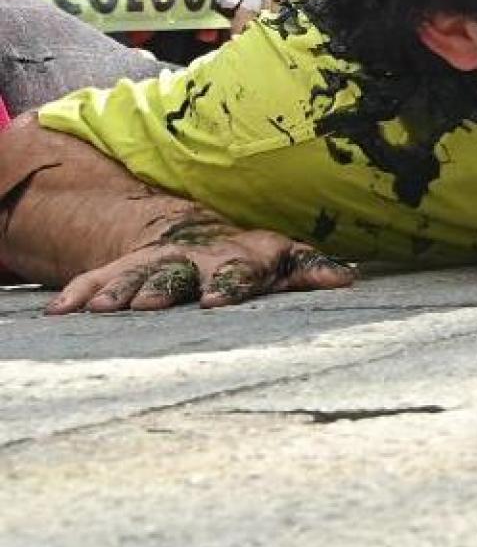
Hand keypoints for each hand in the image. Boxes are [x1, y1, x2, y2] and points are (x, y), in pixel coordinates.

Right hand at [50, 214, 357, 312]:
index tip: (214, 303)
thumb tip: (349, 278)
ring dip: (121, 292)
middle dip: (165, 289)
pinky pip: (97, 281)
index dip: (228, 286)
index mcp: (239, 261)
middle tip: (149, 306)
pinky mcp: (125, 272)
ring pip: (137, 278)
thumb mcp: (283, 259)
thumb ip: (313, 268)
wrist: (195, 235)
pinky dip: (80, 293)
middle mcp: (196, 262)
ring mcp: (158, 266)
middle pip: (180, 275)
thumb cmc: (251, 260)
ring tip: (103, 309)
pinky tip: (58, 310)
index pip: (237, 274)